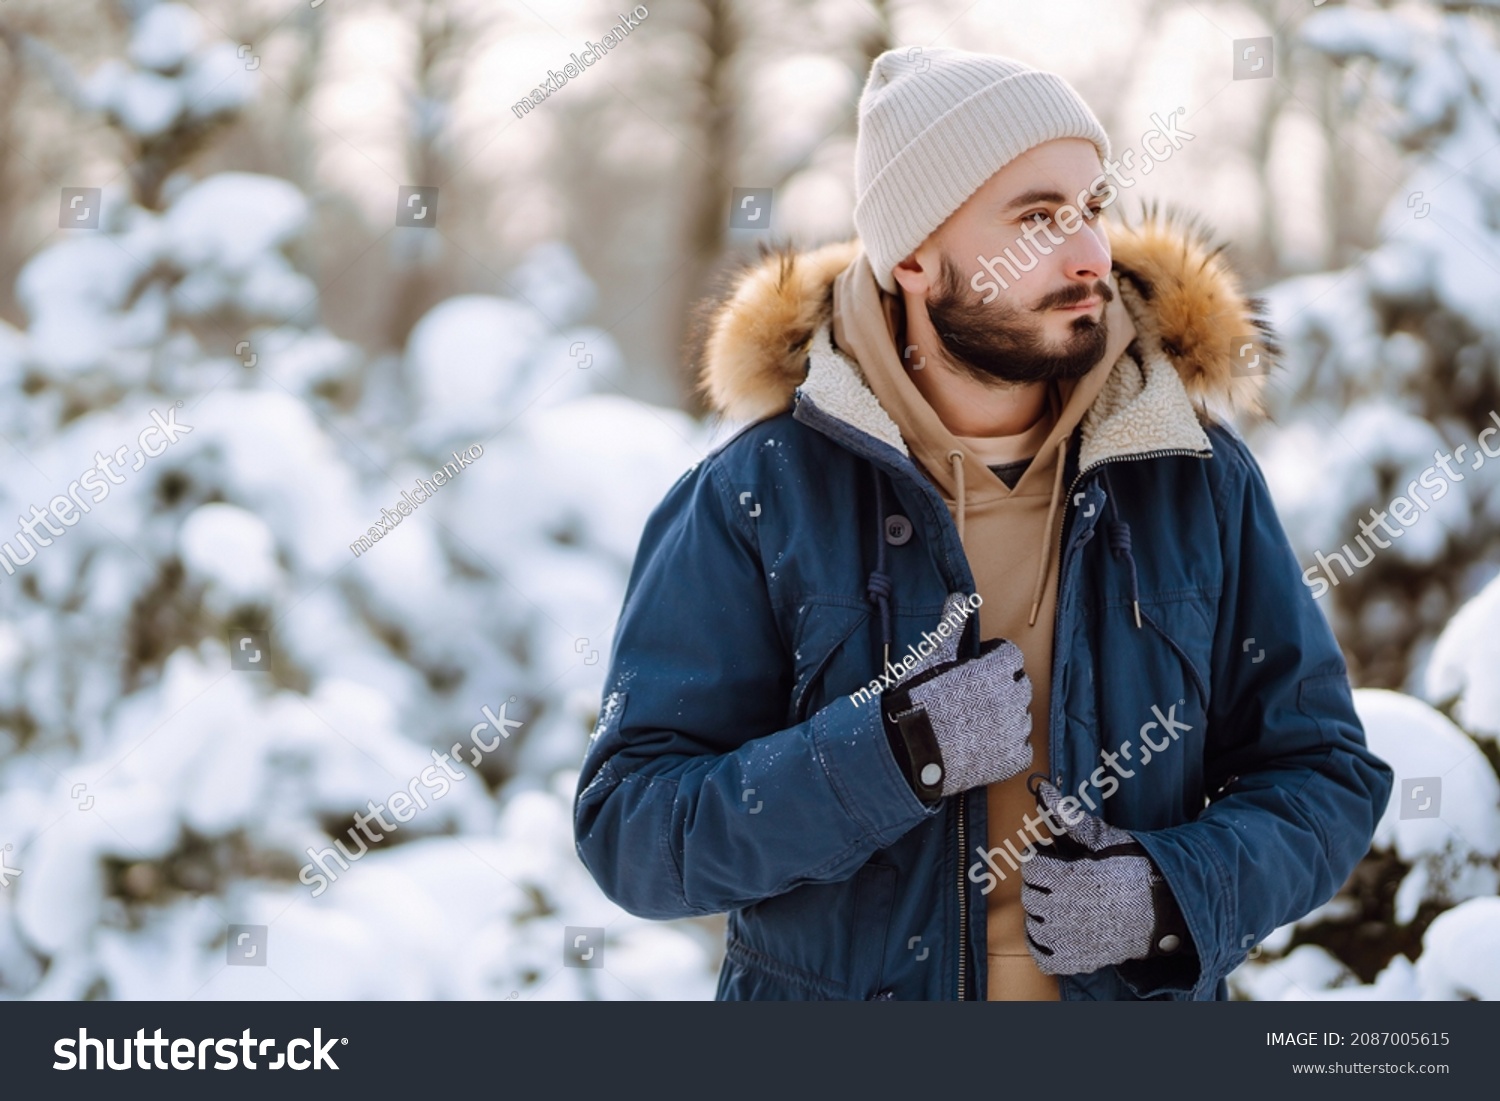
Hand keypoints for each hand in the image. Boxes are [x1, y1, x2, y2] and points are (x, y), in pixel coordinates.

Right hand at [880, 593, 1033, 801]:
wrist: (909, 751)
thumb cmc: (918, 701)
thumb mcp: (933, 659)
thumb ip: (952, 627)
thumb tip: (959, 597)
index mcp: (995, 671)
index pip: (1012, 656)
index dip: (995, 660)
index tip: (977, 668)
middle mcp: (1011, 698)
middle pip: (1020, 684)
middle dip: (1003, 686)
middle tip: (975, 696)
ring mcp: (1014, 731)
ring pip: (1022, 716)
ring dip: (1006, 716)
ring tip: (977, 722)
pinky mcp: (1012, 759)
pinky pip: (1022, 748)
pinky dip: (1009, 746)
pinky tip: (985, 745)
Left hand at [1021, 779, 1186, 974]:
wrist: (1167, 906)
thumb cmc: (1135, 868)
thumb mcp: (1102, 837)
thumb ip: (1067, 816)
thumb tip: (1041, 787)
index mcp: (1067, 877)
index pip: (1030, 864)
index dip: (1040, 857)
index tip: (1053, 856)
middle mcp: (1063, 910)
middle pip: (1029, 894)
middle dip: (1042, 883)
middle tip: (1063, 879)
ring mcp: (1070, 939)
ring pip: (1033, 924)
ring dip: (1042, 913)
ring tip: (1064, 903)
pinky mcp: (1079, 960)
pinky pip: (1042, 956)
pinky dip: (1044, 945)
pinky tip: (1059, 930)